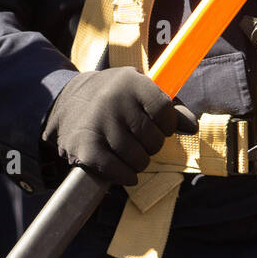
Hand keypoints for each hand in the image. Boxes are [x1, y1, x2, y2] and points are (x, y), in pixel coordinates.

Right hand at [43, 68, 176, 188]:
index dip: (168, 125)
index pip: (164, 110)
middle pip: (152, 138)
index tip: (162, 128)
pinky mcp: (86, 148)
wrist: (64, 102)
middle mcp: (114, 101)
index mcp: (130, 82)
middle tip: (143, 143)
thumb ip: (167, 106)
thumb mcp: (137, 90)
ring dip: (140, 163)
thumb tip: (192, 128)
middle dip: (153, 146)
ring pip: (137, 157)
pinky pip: (116, 170)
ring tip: (134, 156)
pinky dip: (126, 176)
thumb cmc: (112, 98)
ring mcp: (99, 125)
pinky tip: (127, 174)